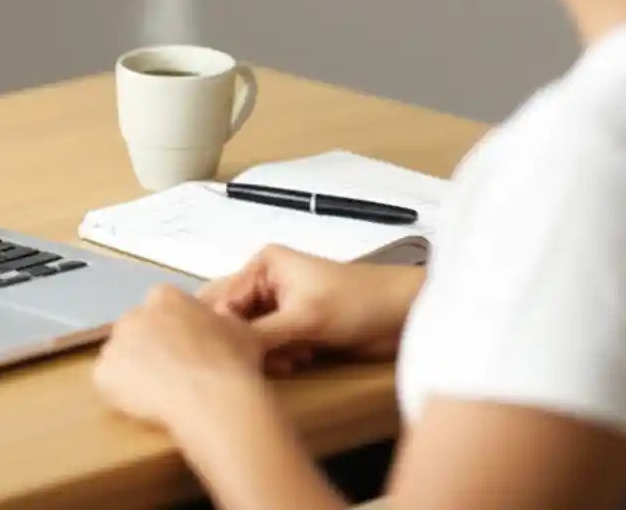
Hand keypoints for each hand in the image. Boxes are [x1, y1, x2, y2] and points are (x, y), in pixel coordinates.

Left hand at [93, 285, 265, 428]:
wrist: (213, 397)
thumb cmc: (232, 362)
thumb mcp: (242, 330)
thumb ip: (225, 321)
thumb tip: (225, 322)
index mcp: (164, 296)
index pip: (160, 310)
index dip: (173, 332)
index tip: (186, 352)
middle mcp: (134, 313)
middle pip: (137, 331)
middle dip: (150, 349)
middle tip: (173, 375)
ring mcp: (114, 343)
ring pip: (121, 357)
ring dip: (134, 371)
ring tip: (160, 394)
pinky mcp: (102, 373)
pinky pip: (108, 383)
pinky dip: (121, 394)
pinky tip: (145, 405)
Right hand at [200, 245, 423, 372]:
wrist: (404, 316)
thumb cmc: (358, 303)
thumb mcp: (303, 317)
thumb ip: (257, 332)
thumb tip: (221, 348)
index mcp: (263, 266)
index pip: (223, 300)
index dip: (226, 328)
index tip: (233, 354)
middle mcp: (265, 283)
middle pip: (231, 317)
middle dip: (244, 341)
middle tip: (262, 357)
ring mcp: (279, 307)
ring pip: (248, 337)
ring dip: (265, 353)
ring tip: (291, 359)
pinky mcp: (293, 329)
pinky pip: (268, 348)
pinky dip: (278, 358)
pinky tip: (299, 360)